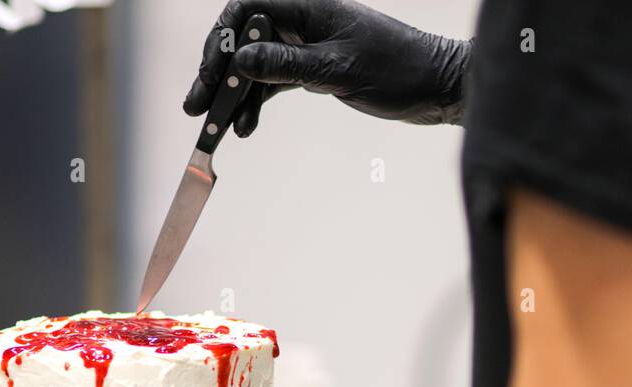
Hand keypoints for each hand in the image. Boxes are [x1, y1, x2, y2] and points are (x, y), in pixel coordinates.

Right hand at [183, 0, 471, 136]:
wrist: (437, 86)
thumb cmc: (398, 69)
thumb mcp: (338, 69)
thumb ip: (288, 64)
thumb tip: (241, 59)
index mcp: (308, 5)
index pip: (246, 9)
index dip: (221, 39)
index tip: (209, 74)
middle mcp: (303, 21)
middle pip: (244, 41)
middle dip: (218, 75)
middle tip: (195, 107)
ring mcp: (307, 45)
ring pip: (256, 66)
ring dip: (235, 96)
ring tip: (214, 128)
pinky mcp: (314, 69)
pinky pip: (275, 84)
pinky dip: (259, 105)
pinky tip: (246, 129)